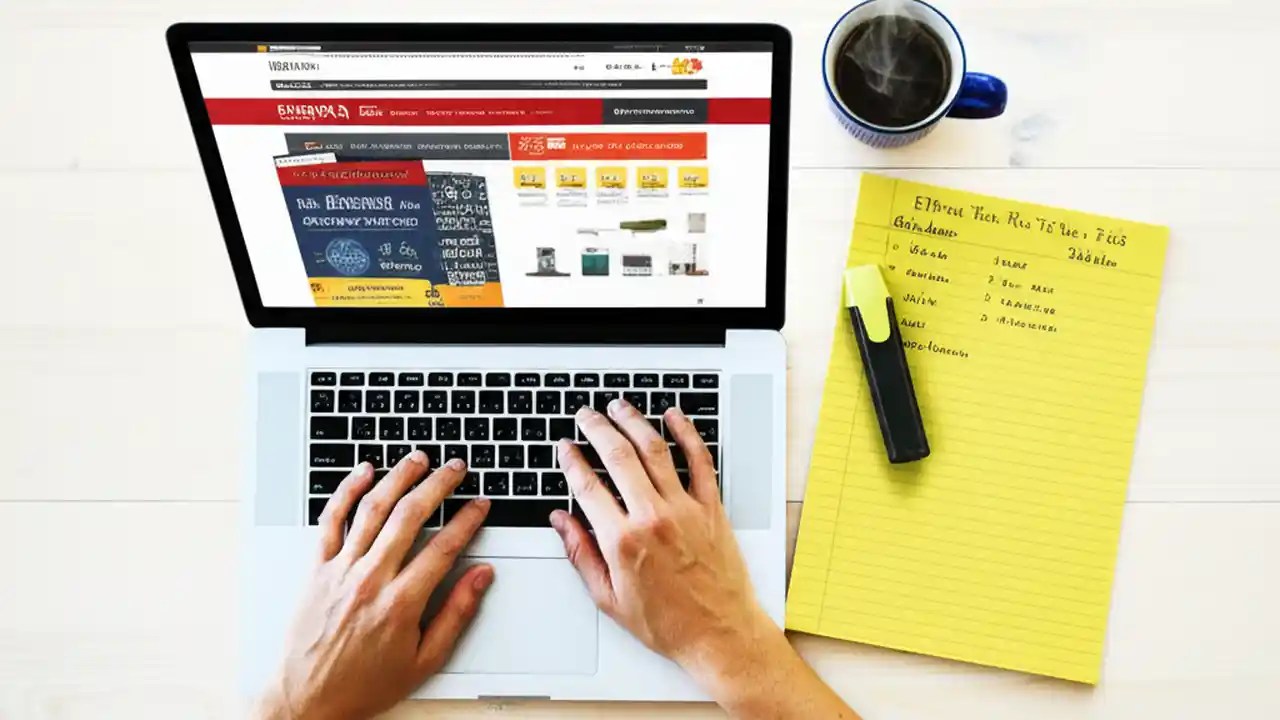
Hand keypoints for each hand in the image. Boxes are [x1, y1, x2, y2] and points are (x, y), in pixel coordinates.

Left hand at [256, 452, 491, 719]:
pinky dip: (347, 490)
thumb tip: (481, 578)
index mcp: (401, 603)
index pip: (444, 546)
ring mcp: (341, 569)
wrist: (308, 700)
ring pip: (373, 508)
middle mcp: (370, 578)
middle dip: (438, 485)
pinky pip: (331, 519)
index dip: (468, 520)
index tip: (480, 505)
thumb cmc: (364, 684)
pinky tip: (363, 472)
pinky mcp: (317, 568)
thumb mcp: (424, 661)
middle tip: (455, 468)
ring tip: (417, 459)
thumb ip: (456, 615)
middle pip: (410, 515)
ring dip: (398, 478)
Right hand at [553, 402, 859, 718]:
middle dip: (597, 429)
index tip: (565, 447)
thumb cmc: (667, 623)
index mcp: (622, 541)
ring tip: (620, 407)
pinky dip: (687, 434)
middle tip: (587, 416)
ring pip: (655, 450)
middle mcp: (653, 517)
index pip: (587, 486)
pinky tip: (675, 417)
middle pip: (618, 456)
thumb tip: (561, 521)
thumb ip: (581, 554)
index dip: (572, 460)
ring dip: (634, 422)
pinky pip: (699, 461)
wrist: (719, 634)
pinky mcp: (711, 508)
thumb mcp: (609, 598)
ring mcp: (685, 509)